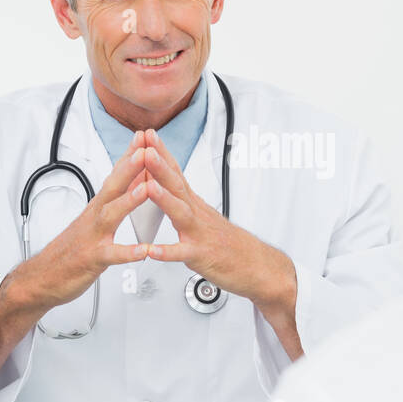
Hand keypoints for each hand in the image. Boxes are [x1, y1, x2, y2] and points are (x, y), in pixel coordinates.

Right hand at [8, 131, 151, 313]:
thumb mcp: (93, 219)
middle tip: (146, 148)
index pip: (115, 175)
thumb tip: (130, 183)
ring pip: (111, 215)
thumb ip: (111, 201)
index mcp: (98, 207)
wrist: (43, 276)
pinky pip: (111, 255)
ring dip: (129, 201)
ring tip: (147, 188)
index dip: (130, 155)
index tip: (145, 136)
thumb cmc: (71, 249)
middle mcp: (94, 217)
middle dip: (130, 167)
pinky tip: (143, 251)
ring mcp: (92, 236)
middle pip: (113, 187)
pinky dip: (127, 253)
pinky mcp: (92, 259)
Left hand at [140, 129, 300, 357]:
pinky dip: (167, 252)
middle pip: (177, 185)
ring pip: (180, 213)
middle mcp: (197, 214)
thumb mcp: (204, 215)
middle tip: (145, 146)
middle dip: (159, 165)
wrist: (257, 266)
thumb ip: (184, 201)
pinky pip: (183, 254)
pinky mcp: (202, 256)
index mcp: (195, 204)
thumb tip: (165, 184)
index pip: (176, 172)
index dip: (161, 153)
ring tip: (148, 186)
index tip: (146, 134)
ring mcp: (199, 233)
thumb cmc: (229, 244)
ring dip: (164, 199)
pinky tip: (152, 250)